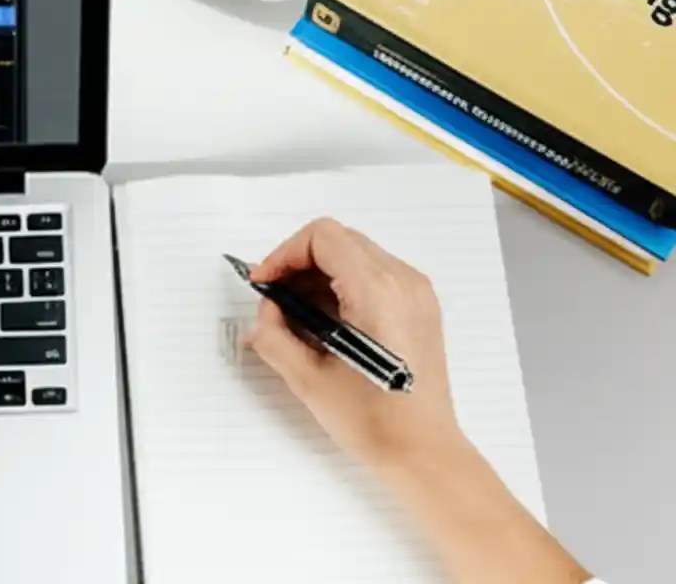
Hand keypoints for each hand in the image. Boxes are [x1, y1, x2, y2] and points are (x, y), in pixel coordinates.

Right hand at [245, 218, 464, 468]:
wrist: (423, 452)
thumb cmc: (377, 422)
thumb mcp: (307, 378)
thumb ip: (274, 334)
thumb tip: (266, 310)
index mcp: (377, 292)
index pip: (322, 238)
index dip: (284, 254)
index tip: (266, 283)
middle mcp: (403, 283)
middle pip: (339, 241)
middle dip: (299, 264)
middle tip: (275, 298)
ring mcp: (416, 293)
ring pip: (355, 255)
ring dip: (319, 276)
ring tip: (297, 316)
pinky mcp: (419, 307)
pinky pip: (375, 275)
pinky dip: (343, 286)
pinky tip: (326, 323)